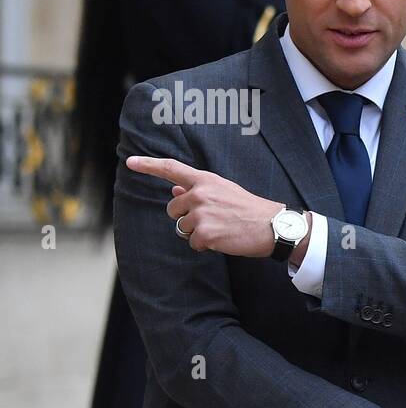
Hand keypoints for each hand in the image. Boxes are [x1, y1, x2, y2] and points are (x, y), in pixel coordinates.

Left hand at [127, 155, 284, 256]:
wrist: (272, 226)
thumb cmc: (250, 209)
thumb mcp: (225, 191)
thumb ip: (199, 190)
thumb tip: (174, 190)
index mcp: (206, 180)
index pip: (172, 168)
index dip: (148, 165)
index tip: (131, 162)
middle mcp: (200, 194)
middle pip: (173, 209)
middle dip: (185, 218)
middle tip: (211, 220)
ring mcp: (202, 214)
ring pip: (182, 228)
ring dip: (197, 233)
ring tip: (221, 229)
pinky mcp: (205, 233)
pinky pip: (193, 243)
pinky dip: (206, 245)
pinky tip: (223, 239)